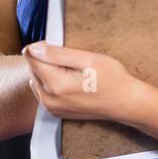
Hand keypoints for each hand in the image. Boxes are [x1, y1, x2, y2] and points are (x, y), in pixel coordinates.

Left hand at [23, 42, 143, 124]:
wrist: (125, 103)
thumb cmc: (112, 79)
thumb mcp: (88, 59)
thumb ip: (58, 54)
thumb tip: (33, 49)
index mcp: (55, 85)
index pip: (32, 58)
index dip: (44, 46)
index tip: (61, 46)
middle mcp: (49, 99)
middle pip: (33, 69)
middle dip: (45, 59)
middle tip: (71, 58)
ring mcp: (52, 108)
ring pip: (37, 79)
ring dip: (48, 70)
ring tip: (72, 70)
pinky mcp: (56, 112)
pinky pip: (43, 91)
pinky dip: (51, 82)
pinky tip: (70, 80)